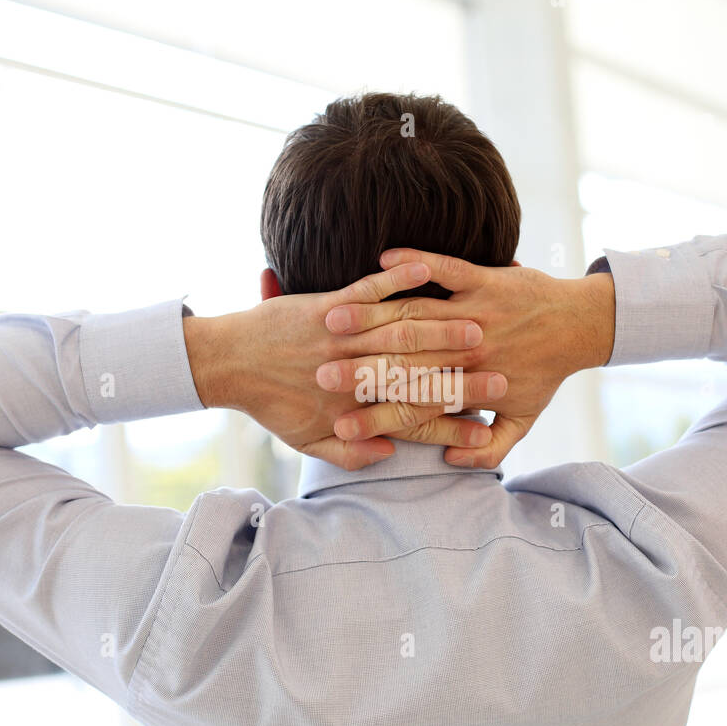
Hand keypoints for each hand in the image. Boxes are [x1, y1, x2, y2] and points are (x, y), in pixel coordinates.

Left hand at [183, 262, 509, 469]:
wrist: (224, 363)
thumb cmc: (269, 403)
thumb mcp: (307, 442)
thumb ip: (349, 453)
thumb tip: (386, 453)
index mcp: (351, 409)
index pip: (414, 417)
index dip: (453, 420)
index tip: (486, 423)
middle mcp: (352, 374)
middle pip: (419, 376)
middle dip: (463, 377)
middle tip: (502, 377)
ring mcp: (342, 338)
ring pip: (402, 333)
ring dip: (443, 330)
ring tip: (479, 329)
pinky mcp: (329, 307)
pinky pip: (369, 288)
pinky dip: (400, 277)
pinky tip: (429, 272)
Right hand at [316, 250, 615, 467]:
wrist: (582, 327)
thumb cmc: (546, 374)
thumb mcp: (524, 421)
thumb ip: (490, 449)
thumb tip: (457, 460)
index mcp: (472, 388)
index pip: (415, 409)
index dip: (376, 419)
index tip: (339, 427)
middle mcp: (469, 352)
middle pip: (404, 364)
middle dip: (359, 371)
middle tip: (318, 376)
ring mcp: (475, 312)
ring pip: (416, 316)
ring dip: (374, 317)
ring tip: (334, 322)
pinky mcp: (483, 280)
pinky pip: (446, 268)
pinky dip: (416, 262)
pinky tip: (385, 257)